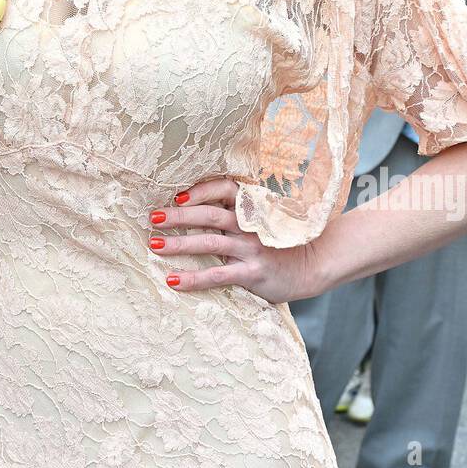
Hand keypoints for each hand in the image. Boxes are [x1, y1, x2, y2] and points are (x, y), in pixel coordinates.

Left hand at [148, 177, 315, 303]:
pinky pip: (217, 274)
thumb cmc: (281, 241)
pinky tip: (174, 280)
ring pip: (208, 242)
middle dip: (178, 215)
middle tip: (153, 217)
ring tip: (154, 245)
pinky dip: (193, 278)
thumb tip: (196, 210)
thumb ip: (237, 214)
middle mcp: (250, 224)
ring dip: (179, 243)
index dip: (200, 189)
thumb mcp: (262, 220)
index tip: (177, 195)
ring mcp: (251, 248)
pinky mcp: (252, 273)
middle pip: (209, 214)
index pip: (224, 187)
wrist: (314, 265)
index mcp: (252, 206)